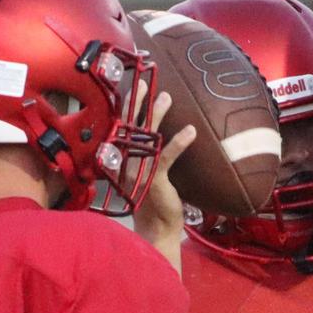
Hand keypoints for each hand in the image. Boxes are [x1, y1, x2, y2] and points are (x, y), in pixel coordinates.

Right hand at [133, 92, 194, 259]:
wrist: (155, 230)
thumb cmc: (151, 201)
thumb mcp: (145, 174)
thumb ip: (145, 154)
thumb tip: (155, 133)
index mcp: (120, 160)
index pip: (121, 128)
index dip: (126, 107)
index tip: (133, 86)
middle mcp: (124, 163)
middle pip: (128, 127)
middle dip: (135, 103)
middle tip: (143, 83)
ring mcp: (138, 171)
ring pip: (146, 137)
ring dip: (157, 116)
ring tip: (167, 97)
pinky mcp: (154, 180)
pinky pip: (166, 157)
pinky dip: (179, 142)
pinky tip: (191, 131)